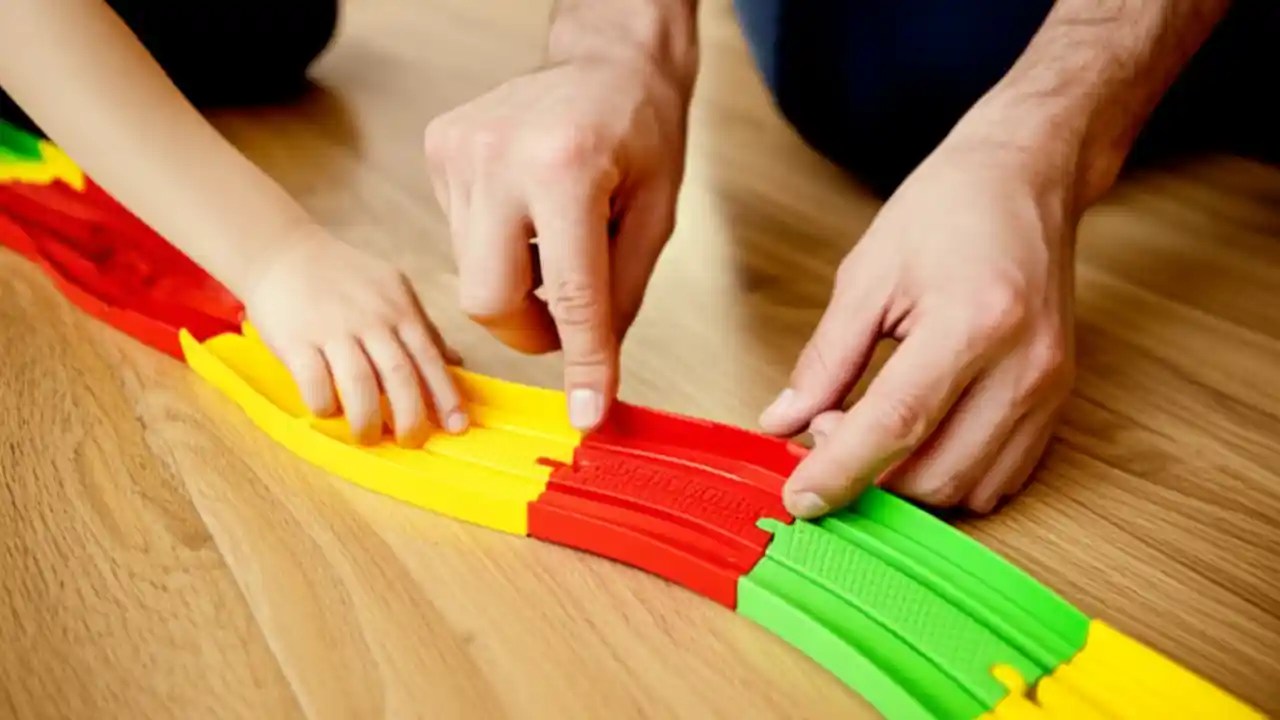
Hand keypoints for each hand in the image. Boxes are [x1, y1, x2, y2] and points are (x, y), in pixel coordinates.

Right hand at [242, 226, 465, 446]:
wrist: (282, 252)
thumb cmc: (343, 277)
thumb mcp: (391, 291)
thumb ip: (422, 328)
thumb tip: (456, 362)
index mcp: (399, 309)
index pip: (429, 358)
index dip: (445, 396)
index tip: (458, 427)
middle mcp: (371, 319)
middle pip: (399, 375)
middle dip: (410, 417)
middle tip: (412, 441)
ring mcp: (332, 329)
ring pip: (359, 384)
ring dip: (367, 420)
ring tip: (369, 437)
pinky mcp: (295, 340)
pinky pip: (315, 382)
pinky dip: (325, 405)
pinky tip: (329, 412)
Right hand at [422, 58, 688, 429]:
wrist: (604, 57)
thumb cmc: (641, 131)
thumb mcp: (656, 216)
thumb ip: (620, 297)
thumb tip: (593, 374)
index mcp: (565, 168)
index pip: (570, 294)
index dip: (583, 362)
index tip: (587, 413)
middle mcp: (499, 158)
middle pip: (489, 300)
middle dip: (531, 329)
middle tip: (566, 316)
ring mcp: (458, 151)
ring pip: (472, 274)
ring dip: (518, 281)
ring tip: (556, 236)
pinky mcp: (438, 149)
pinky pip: (461, 237)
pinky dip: (498, 245)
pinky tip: (528, 208)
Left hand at [760, 140, 1077, 516]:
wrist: (1026, 179)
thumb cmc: (947, 210)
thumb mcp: (866, 273)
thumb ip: (825, 359)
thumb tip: (783, 423)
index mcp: (972, 323)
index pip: (895, 424)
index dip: (840, 470)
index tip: (798, 498)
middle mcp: (1023, 366)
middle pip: (934, 473)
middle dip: (869, 476)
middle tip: (828, 431)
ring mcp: (1049, 389)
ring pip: (968, 490)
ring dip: (907, 484)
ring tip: (870, 430)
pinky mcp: (1058, 402)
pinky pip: (999, 478)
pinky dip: (948, 477)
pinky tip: (915, 439)